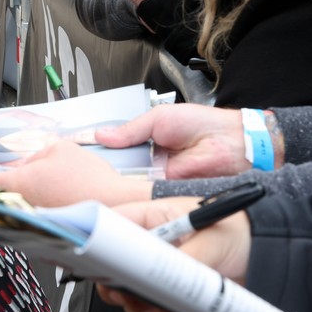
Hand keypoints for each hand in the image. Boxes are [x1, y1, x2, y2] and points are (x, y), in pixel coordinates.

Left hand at [0, 141, 152, 206]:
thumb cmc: (89, 180)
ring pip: (21, 207)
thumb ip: (38, 154)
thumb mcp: (61, 149)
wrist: (114, 206)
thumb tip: (31, 163)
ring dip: (26, 198)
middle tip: (19, 178)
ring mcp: (34, 221)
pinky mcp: (48, 230)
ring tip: (45, 188)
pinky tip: (57, 200)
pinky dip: (42, 210)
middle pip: (4, 195)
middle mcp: (22, 206)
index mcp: (20, 183)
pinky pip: (37, 217)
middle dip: (9, 186)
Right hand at [95, 103, 250, 179]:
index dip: (103, 149)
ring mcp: (158, 177)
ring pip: (130, 181)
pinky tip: (120, 187)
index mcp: (150, 141)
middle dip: (105, 166)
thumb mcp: (159, 119)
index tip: (80, 150)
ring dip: (117, 179)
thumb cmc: (203, 124)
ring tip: (95, 176)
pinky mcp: (166, 191)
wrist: (230, 144)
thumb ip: (131, 130)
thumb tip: (104, 135)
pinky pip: (145, 192)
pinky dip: (134, 191)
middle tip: (85, 165)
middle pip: (121, 166)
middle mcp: (152, 160)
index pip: (120, 148)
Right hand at [96, 197, 250, 311]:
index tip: (101, 266)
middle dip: (120, 286)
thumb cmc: (241, 232)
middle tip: (133, 298)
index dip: (98, 243)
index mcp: (155, 215)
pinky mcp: (169, 291)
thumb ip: (182, 256)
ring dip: (140, 307)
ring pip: (129, 291)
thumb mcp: (211, 241)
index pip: (112, 223)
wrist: (267, 257)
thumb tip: (156, 273)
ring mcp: (159, 268)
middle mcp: (151, 242)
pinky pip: (149, 308)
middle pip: (114, 264)